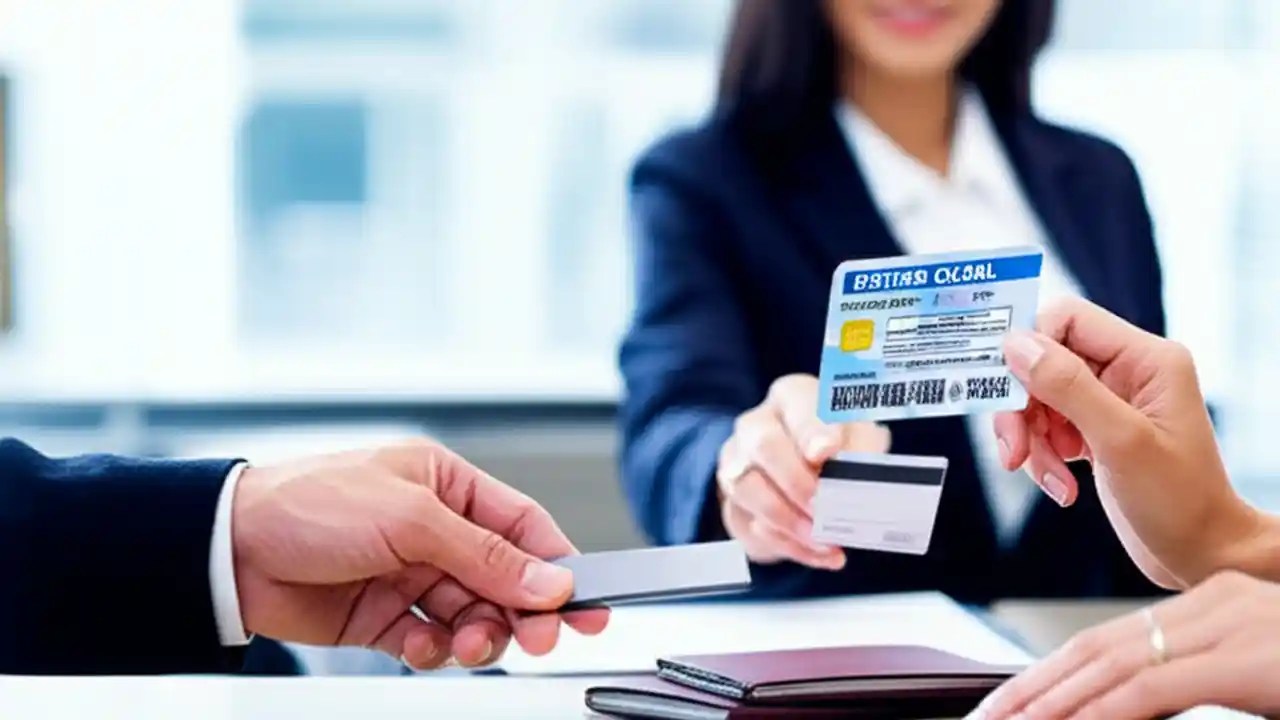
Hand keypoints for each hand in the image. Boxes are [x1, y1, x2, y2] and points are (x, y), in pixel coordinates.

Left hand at [229, 439, 608, 669]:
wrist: (227, 551)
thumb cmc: (308, 504)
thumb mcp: (410, 519)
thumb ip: (484, 555)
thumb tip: (548, 581)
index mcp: (446, 485)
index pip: (522, 526)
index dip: (556, 565)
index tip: (584, 603)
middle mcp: (432, 529)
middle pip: (503, 578)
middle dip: (522, 611)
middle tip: (538, 639)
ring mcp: (407, 573)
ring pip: (470, 615)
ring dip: (478, 635)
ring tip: (467, 645)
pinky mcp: (381, 614)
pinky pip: (428, 640)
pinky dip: (433, 651)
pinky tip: (422, 647)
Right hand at [717, 374, 889, 569]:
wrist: (809, 475)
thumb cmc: (839, 448)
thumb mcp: (861, 439)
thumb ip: (863, 448)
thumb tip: (859, 472)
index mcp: (793, 397)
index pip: (798, 403)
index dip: (812, 429)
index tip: (826, 452)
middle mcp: (757, 424)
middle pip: (763, 444)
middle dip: (796, 480)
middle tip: (824, 506)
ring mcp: (738, 463)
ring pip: (747, 488)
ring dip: (789, 520)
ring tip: (825, 540)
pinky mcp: (733, 503)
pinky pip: (752, 524)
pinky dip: (790, 545)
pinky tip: (820, 553)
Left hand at [972, 571, 1279, 719]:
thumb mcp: (1251, 681)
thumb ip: (1195, 685)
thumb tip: (1125, 709)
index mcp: (1211, 607)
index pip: (1108, 640)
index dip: (1048, 673)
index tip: (1007, 702)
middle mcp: (1214, 605)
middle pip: (1097, 647)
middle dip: (1032, 687)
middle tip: (985, 716)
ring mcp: (1233, 626)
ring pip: (1113, 664)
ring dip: (1051, 702)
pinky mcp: (1247, 660)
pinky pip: (1155, 688)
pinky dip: (1104, 711)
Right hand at [993, 297, 1270, 589]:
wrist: (1200, 555)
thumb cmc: (1180, 502)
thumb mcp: (1121, 440)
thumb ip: (1069, 386)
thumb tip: (1017, 344)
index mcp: (1146, 359)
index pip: (1068, 319)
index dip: (1029, 346)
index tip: (1005, 387)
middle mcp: (1128, 372)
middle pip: (1045, 362)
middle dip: (1023, 406)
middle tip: (1015, 447)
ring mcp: (1110, 402)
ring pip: (1039, 398)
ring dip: (1031, 439)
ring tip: (1047, 476)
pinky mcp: (1095, 431)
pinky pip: (1047, 428)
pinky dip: (1042, 457)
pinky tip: (1061, 486)